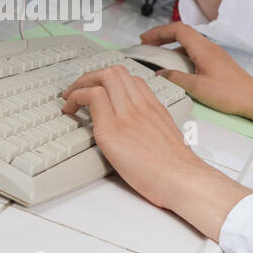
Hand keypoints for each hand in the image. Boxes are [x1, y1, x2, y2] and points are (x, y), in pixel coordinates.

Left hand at [60, 65, 250, 238]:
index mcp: (155, 109)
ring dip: (81, 84)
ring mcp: (127, 114)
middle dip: (92, 77)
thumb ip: (154, 132)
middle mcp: (142, 106)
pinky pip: (91, 96)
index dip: (111, 83)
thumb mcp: (169, 142)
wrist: (182, 179)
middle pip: (115, 72)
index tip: (101, 92)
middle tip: (80, 90)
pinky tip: (70, 110)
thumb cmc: (178, 170)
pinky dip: (76, 97)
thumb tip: (142, 138)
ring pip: (103, 77)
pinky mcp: (112, 128)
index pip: (132, 80)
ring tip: (71, 99)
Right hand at [139, 22, 252, 119]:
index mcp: (204, 49)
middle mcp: (210, 48)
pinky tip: (177, 68)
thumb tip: (161, 74)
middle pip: (182, 33)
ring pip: (189, 43)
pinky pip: (196, 53)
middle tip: (148, 45)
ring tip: (159, 57)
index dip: (158, 31)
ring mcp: (215, 55)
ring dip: (172, 47)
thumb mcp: (198, 88)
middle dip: (162, 37)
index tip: (145, 39)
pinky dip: (182, 55)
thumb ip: (176, 79)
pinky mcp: (218, 63)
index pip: (177, 29)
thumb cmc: (233, 94)